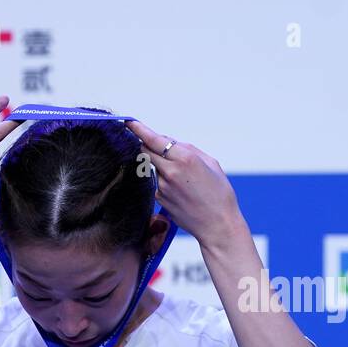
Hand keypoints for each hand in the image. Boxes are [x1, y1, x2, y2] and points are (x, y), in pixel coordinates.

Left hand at [126, 120, 246, 249]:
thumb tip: (168, 142)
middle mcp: (170, 171)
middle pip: (146, 151)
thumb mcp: (211, 163)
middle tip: (155, 144)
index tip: (128, 122)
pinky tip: (182, 190)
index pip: (155, 140)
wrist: (217, 224)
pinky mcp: (160, 198)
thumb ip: (188, 149)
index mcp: (185, 158)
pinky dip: (166, 180)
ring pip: (153, 166)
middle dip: (147, 144)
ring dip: (162, 164)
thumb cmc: (219, 192)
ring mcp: (162, 186)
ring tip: (185, 177)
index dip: (139, 130)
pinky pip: (158, 182)